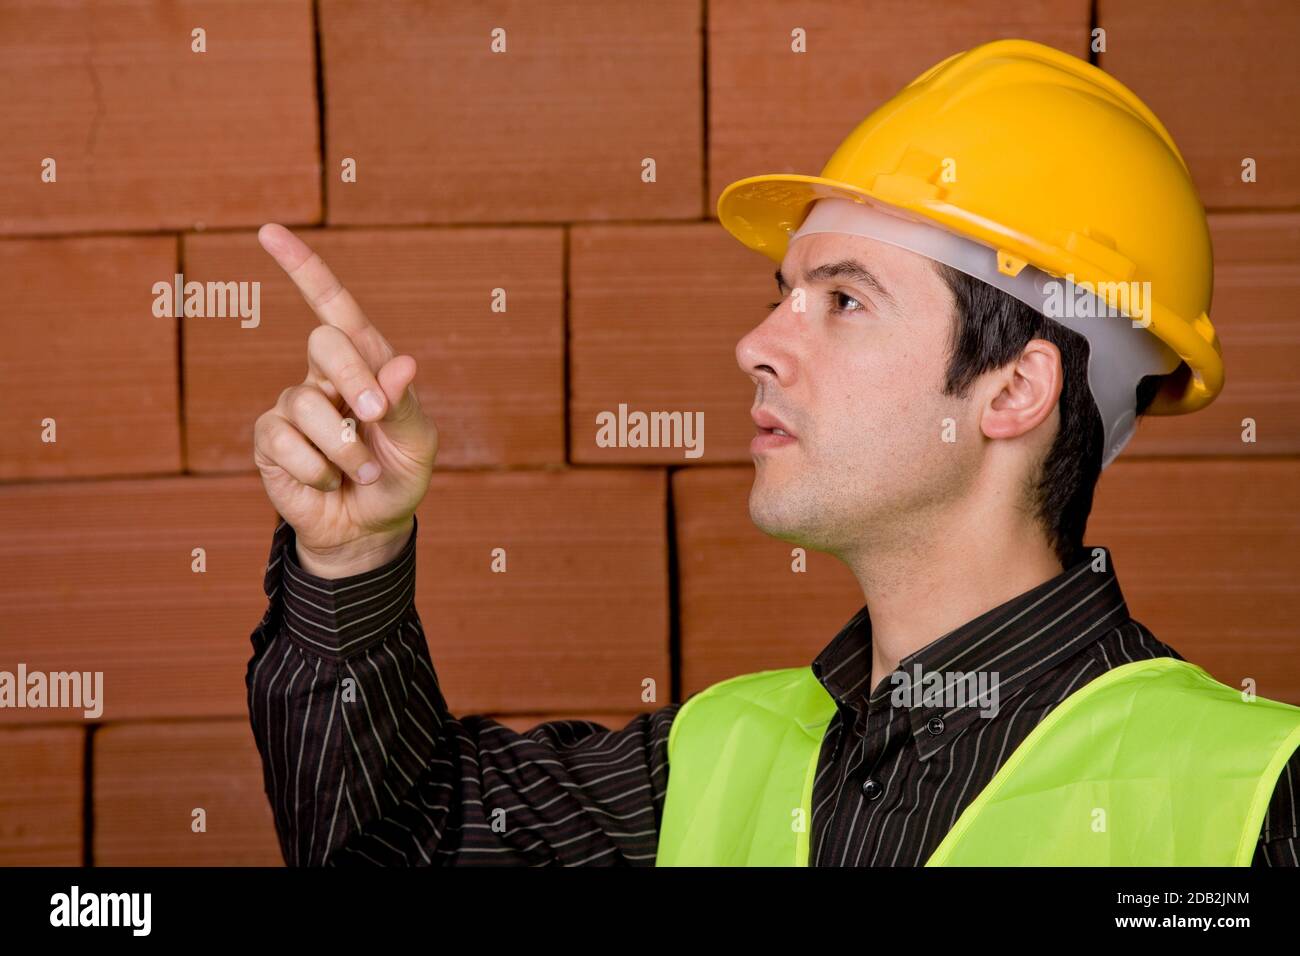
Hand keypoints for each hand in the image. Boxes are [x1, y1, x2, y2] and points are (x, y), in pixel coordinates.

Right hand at [252, 224, 438, 577]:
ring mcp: (293, 405)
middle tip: (375, 417)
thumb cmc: (399, 476)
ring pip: (305, 402)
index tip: (269, 232)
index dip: (303, 268)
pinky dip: (316, 468)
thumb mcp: (416, 445)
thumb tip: (403, 364)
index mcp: (366, 362)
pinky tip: (328, 481)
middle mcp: (325, 375)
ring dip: (343, 446)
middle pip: (323, 342)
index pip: (334, 307)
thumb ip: (406, 406)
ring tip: (360, 470)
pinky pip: (283, 440)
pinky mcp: (270, 440)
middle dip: (353, 378)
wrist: (371, 527)